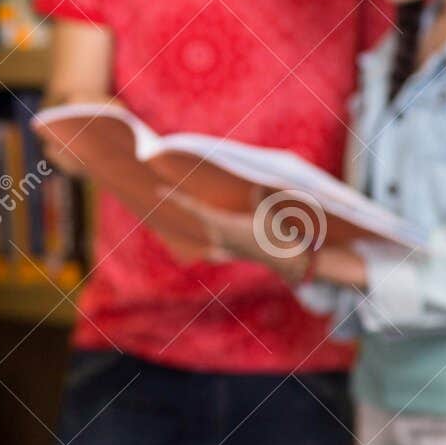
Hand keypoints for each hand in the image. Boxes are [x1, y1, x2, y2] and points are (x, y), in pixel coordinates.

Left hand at [158, 187, 312, 281]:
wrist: (287, 260)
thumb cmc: (277, 233)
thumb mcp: (267, 210)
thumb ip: (259, 197)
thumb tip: (258, 184)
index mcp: (223, 224)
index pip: (194, 209)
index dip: (176, 199)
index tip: (158, 190)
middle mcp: (218, 237)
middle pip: (196, 219)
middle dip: (184, 207)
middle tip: (166, 195)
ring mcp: (224, 248)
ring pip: (204, 233)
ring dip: (197, 224)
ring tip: (185, 215)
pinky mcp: (231, 254)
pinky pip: (215, 250)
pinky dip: (209, 246)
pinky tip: (205, 250)